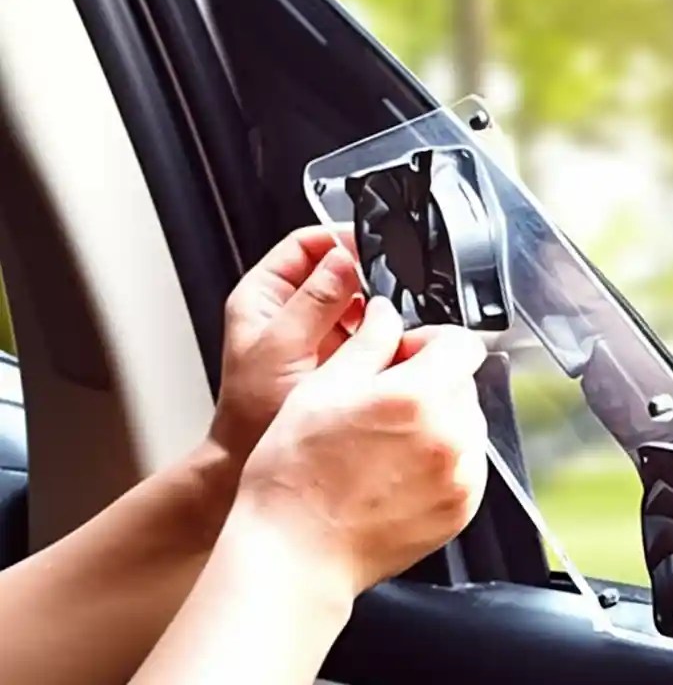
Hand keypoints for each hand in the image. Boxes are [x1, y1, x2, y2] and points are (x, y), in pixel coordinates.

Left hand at [209, 226, 365, 461]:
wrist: (255, 465)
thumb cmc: (252, 417)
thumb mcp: (283, 349)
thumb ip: (314, 302)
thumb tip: (344, 258)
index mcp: (264, 297)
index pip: (307, 243)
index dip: (340, 240)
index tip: (372, 249)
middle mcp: (290, 312)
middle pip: (337, 271)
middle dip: (365, 278)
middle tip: (385, 293)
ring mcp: (316, 337)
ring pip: (356, 303)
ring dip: (376, 311)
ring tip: (387, 325)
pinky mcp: (337, 361)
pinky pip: (367, 336)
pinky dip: (381, 338)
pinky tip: (387, 350)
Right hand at [232, 296, 489, 594]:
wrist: (297, 552)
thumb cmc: (297, 476)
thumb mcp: (321, 389)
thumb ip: (369, 343)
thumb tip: (387, 315)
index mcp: (419, 396)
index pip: (461, 343)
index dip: (429, 342)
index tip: (404, 355)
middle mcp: (451, 435)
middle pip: (462, 384)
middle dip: (430, 383)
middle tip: (381, 403)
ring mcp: (462, 476)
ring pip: (465, 425)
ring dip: (437, 422)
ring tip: (383, 444)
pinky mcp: (462, 508)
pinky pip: (465, 466)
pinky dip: (440, 461)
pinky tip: (395, 472)